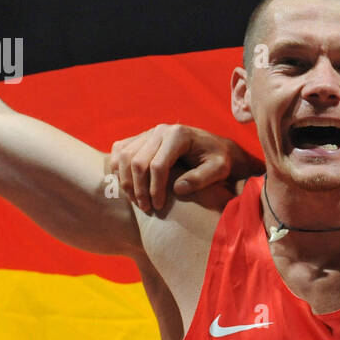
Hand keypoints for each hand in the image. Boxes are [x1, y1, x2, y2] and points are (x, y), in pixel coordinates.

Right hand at [108, 124, 237, 212]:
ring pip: (123, 157)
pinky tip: (130, 188)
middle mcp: (160, 130)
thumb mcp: (219, 169)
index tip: (159, 206)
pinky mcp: (139, 138)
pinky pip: (119, 152)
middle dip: (139, 189)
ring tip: (138, 202)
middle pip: (136, 161)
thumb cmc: (218, 160)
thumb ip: (202, 178)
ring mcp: (147, 132)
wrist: (212, 148)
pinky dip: (119, 171)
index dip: (156, 189)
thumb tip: (178, 189)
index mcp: (179, 135)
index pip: (158, 165)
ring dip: (126, 182)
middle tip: (147, 208)